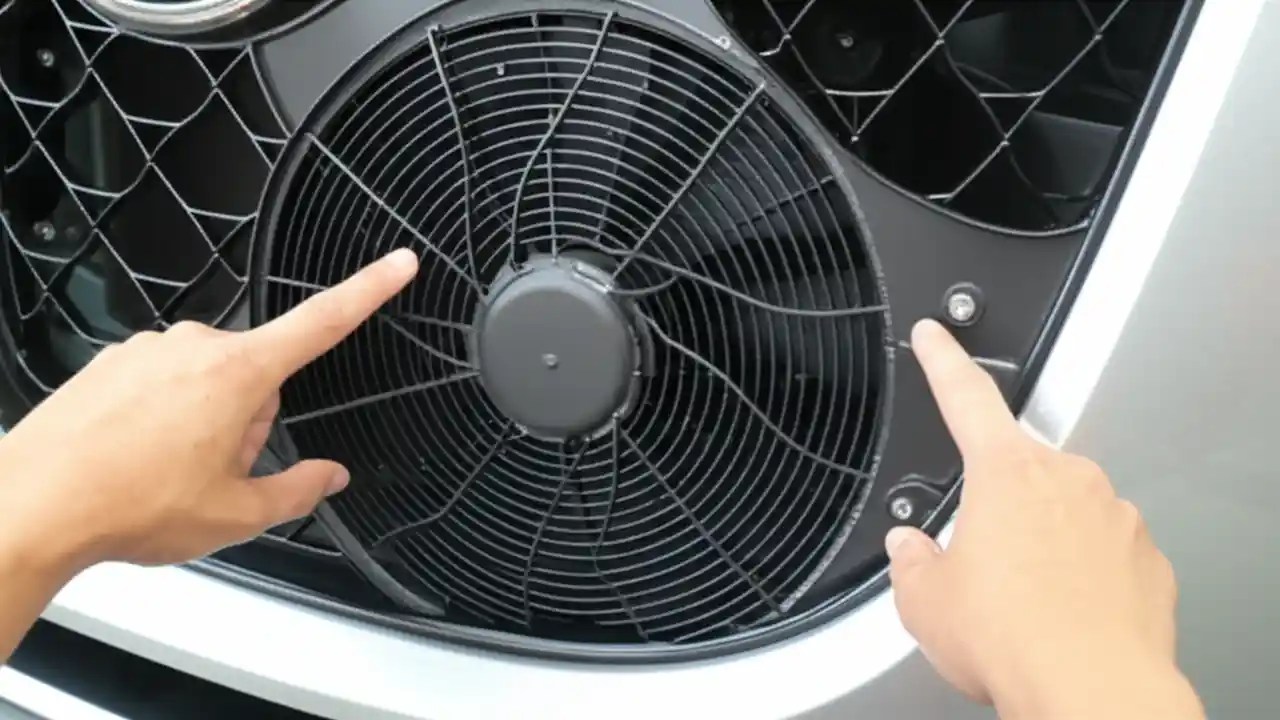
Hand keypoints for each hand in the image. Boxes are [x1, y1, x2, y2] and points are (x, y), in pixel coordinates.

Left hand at [0, 249, 418, 570]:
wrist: (34, 505)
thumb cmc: (129, 505)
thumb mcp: (234, 515)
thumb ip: (296, 491)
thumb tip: (328, 477)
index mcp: (238, 375)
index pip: (322, 322)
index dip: (368, 290)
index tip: (398, 264)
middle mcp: (194, 348)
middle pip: (256, 378)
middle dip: (247, 423)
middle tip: (212, 473)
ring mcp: (149, 351)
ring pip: (207, 382)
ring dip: (203, 422)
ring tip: (165, 472)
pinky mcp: (113, 362)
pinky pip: (162, 382)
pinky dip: (160, 418)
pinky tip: (137, 459)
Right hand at [887, 320, 1201, 718]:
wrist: (1093, 695)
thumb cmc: (1015, 641)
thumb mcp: (925, 601)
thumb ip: (911, 561)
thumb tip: (910, 549)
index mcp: (1005, 473)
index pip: (965, 396)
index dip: (942, 361)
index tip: (934, 335)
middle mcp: (1068, 481)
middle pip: (1018, 472)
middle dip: (997, 509)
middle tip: (982, 565)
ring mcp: (1115, 517)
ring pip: (1065, 514)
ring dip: (1043, 544)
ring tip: (1024, 604)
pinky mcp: (1148, 560)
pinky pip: (1105, 554)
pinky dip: (1084, 576)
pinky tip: (1063, 616)